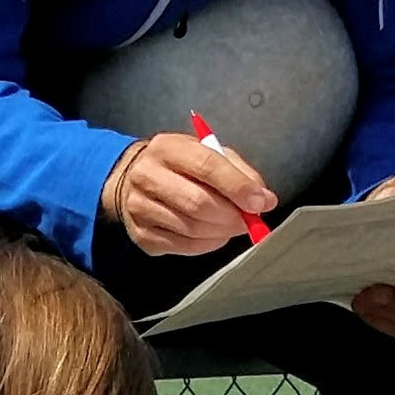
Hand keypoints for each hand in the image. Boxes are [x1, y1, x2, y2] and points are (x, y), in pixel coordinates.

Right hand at [102, 131, 275, 258]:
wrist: (131, 179)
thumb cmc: (180, 166)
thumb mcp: (208, 153)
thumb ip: (238, 172)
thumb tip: (263, 199)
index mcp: (167, 148)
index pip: (207, 166)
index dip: (238, 187)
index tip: (261, 202)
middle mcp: (147, 176)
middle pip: (198, 203)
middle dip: (231, 216)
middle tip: (249, 219)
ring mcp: (139, 208)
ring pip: (192, 229)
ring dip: (222, 232)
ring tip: (232, 225)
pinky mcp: (141, 234)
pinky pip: (183, 246)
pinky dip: (208, 244)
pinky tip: (214, 234)